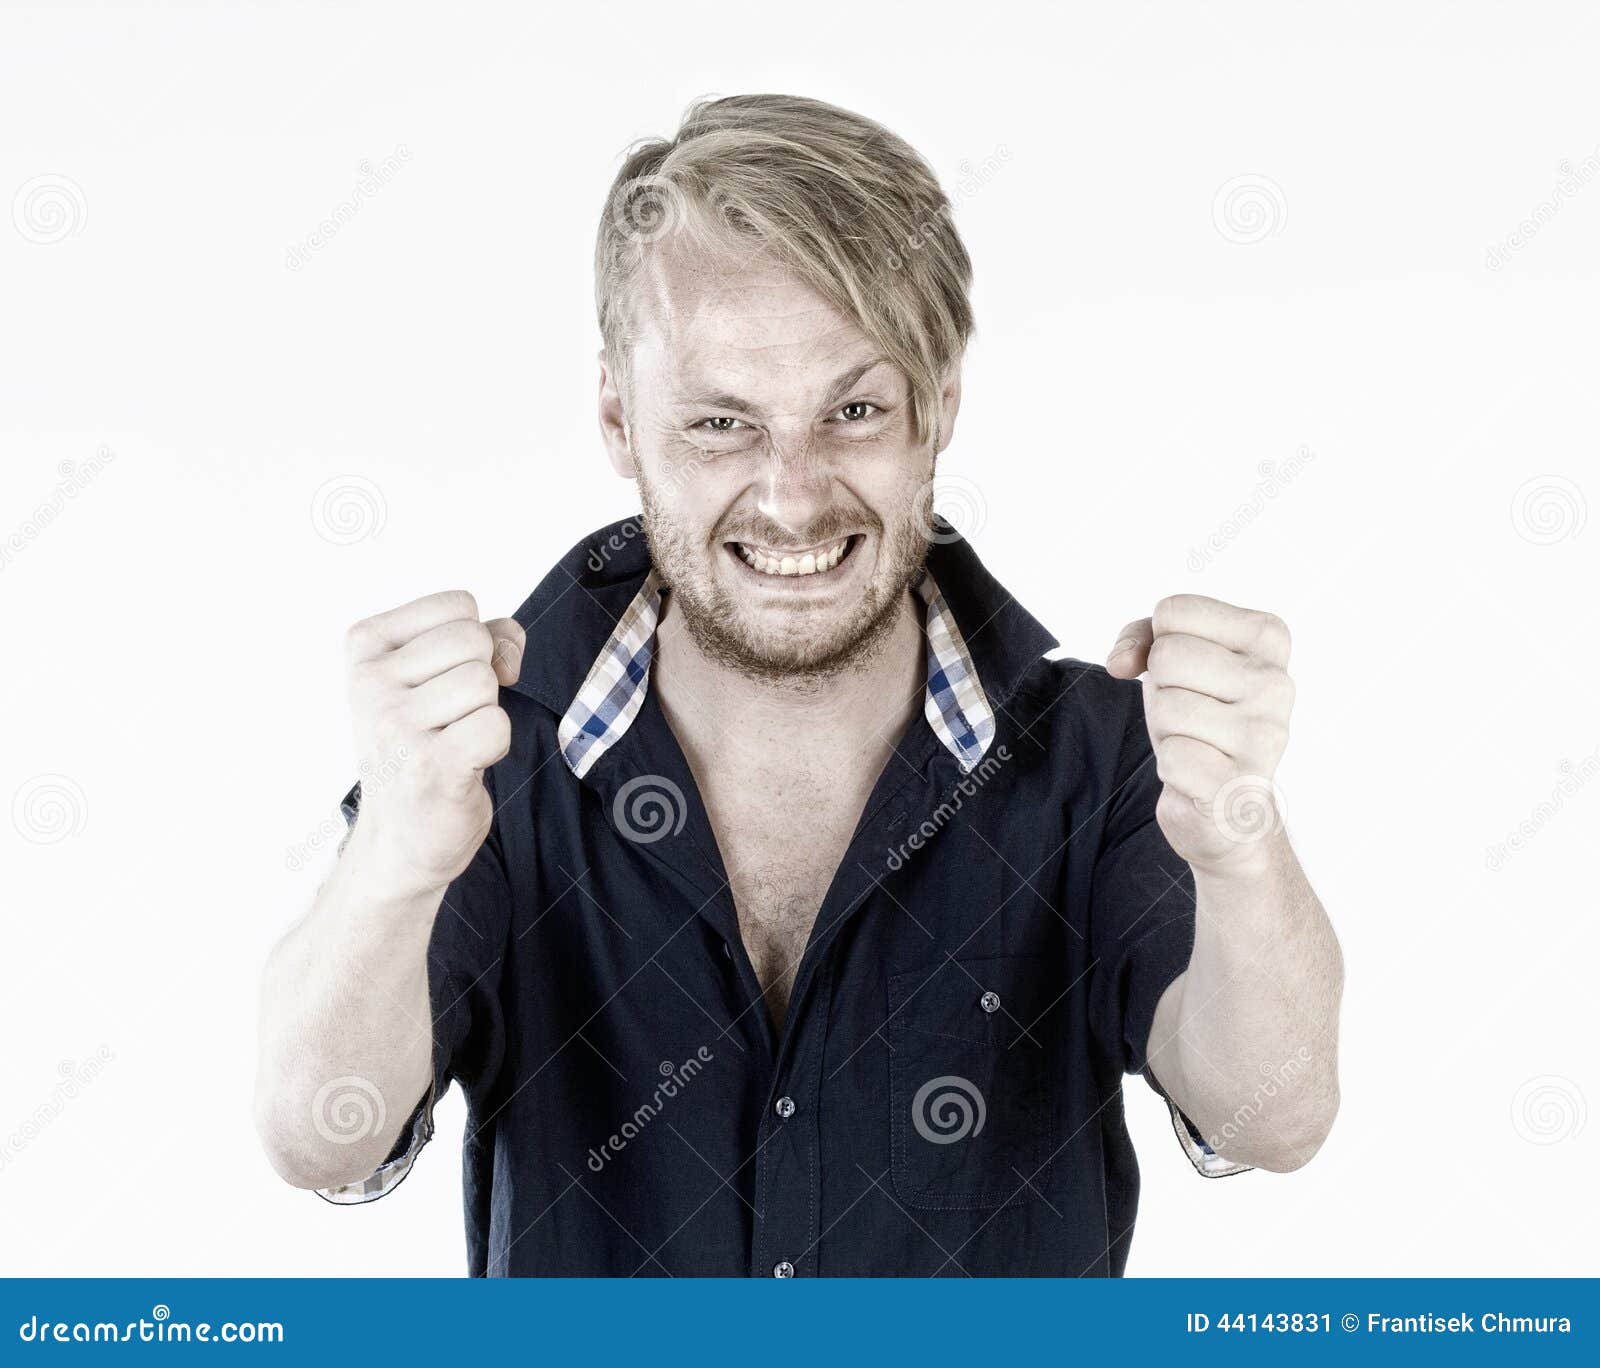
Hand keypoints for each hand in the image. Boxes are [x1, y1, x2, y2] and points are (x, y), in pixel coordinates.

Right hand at [342, 590, 523, 894]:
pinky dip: (494, 745)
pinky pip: (496, 724)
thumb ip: (484, 639)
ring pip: (486, 682)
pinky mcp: (430, 765)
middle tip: (453, 716)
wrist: (402, 837)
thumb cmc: (423, 747)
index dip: (476, 642)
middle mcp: (370, 683)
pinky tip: (464, 764)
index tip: (445, 681)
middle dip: (483, 677)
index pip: (457, 605)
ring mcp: (396, 726)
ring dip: (485, 714)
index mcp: (365, 646)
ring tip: (454, 741)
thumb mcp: (437, 676)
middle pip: (474, 639)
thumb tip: (508, 643)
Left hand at [1105, 594, 1293, 874]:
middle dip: (1163, 688)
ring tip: (1197, 742)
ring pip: (1167, 706)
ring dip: (1166, 730)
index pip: (1174, 611)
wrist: (1228, 804)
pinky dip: (1172, 768)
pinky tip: (1200, 775)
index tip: (1187, 673)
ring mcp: (1266, 734)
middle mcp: (1277, 682)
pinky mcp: (1243, 783)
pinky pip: (1172, 757)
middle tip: (1191, 712)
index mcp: (1268, 637)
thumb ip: (1142, 636)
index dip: (1159, 644)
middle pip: (1168, 655)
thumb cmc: (1200, 718)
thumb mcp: (1172, 661)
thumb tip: (1120, 664)